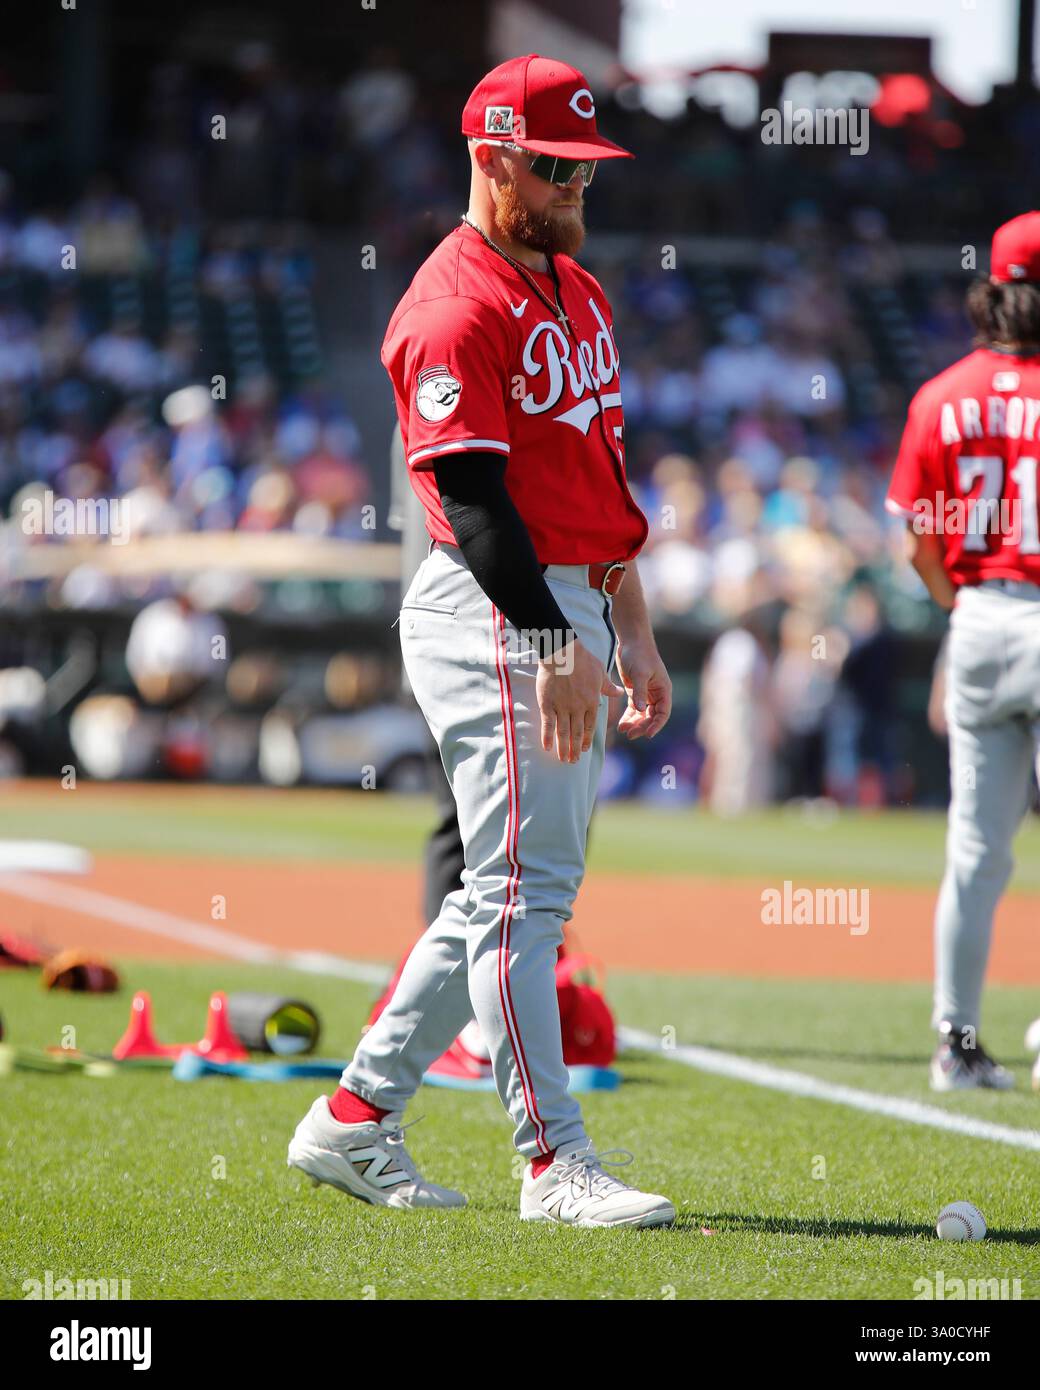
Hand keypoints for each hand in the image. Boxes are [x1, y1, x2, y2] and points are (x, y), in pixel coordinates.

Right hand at [537, 639, 621, 763]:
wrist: (563, 652)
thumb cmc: (583, 659)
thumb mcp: (600, 672)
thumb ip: (608, 686)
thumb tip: (619, 692)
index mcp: (591, 702)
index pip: (590, 725)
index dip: (587, 739)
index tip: (585, 749)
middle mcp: (577, 708)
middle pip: (577, 733)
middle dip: (576, 749)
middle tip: (573, 762)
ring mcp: (562, 707)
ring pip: (564, 733)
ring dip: (564, 748)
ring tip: (563, 760)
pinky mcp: (547, 704)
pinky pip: (548, 724)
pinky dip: (547, 737)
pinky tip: (547, 748)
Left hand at [616, 639, 671, 739]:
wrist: (631, 641)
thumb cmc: (639, 654)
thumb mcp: (640, 673)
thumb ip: (640, 691)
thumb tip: (640, 710)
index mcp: (663, 690)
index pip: (663, 713)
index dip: (656, 725)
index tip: (648, 734)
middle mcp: (657, 694)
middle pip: (651, 716)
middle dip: (642, 726)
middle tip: (630, 735)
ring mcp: (646, 694)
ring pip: (642, 714)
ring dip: (634, 723)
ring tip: (623, 730)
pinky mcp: (636, 691)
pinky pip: (633, 709)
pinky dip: (628, 717)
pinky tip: (621, 724)